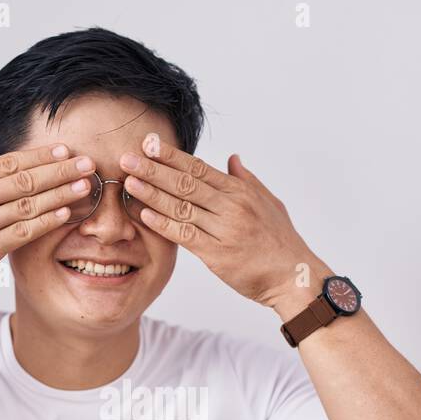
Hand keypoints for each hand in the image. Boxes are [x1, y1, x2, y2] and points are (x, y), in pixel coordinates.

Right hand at [0, 132, 96, 306]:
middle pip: (23, 179)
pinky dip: (46, 222)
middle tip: (87, 163)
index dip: (39, 156)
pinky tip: (66, 215)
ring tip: (85, 186)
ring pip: (27, 205)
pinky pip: (22, 233)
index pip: (8, 162)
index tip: (64, 150)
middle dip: (59, 170)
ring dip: (60, 194)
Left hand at [119, 133, 326, 308]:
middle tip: (127, 158)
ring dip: (152, 193)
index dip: (172, 156)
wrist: (293, 276)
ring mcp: (223, 230)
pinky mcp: (217, 254)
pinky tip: (144, 214)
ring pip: (182, 207)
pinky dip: (164, 224)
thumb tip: (232, 158)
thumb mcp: (269, 203)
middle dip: (154, 169)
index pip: (200, 168)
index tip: (150, 144)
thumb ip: (247, 180)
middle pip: (186, 183)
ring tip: (129, 182)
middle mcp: (231, 206)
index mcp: (240, 192)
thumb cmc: (282, 242)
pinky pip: (185, 235)